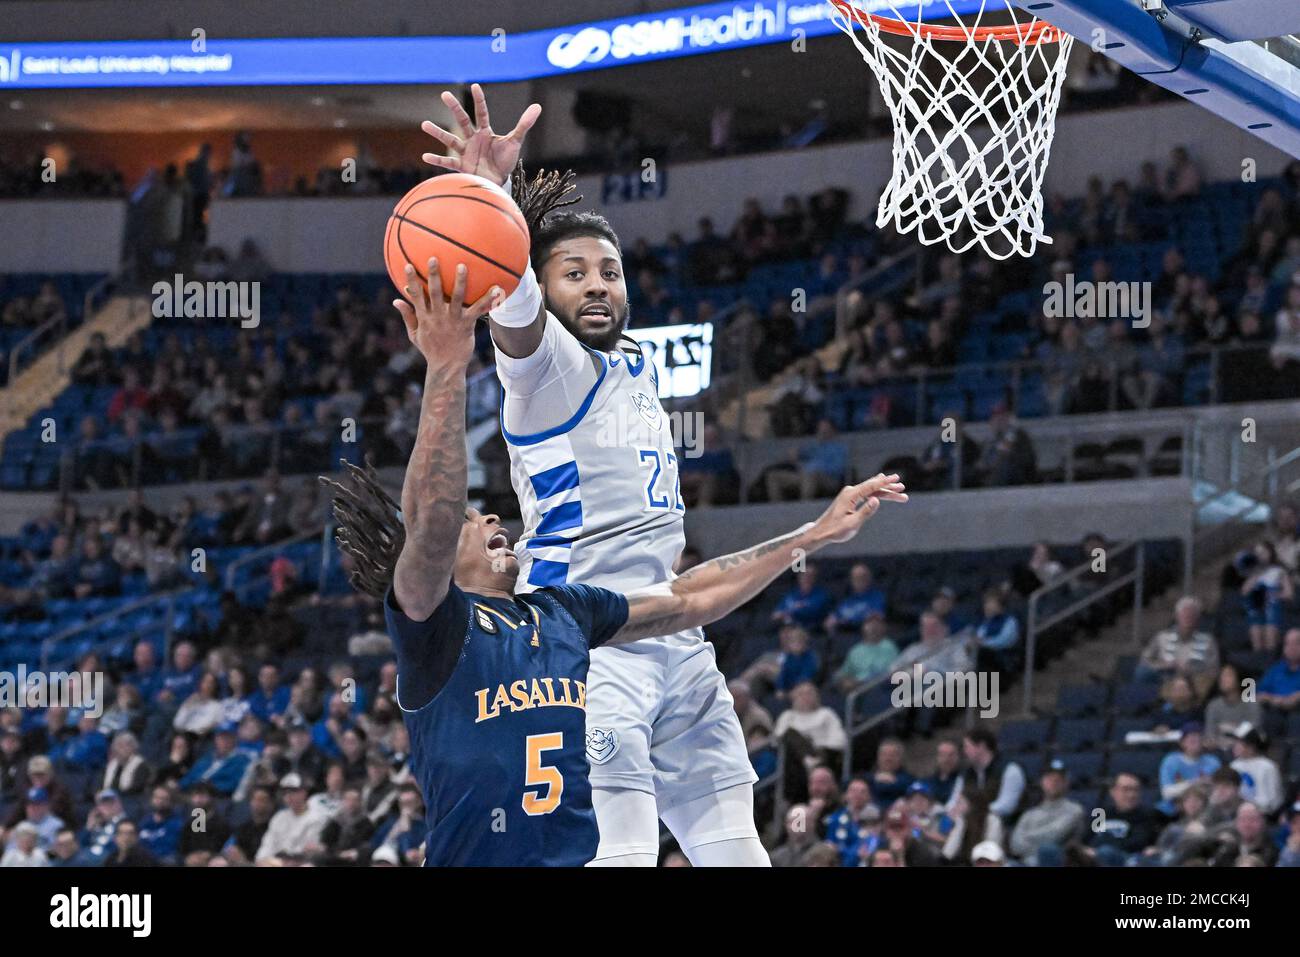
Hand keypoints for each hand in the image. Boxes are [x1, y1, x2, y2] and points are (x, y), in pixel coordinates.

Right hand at [394, 259, 501, 369]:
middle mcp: (437, 317)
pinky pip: (477, 310)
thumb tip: (396, 300)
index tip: (408, 265)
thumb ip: (407, 316)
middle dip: (433, 275)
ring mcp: (452, 320)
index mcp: (424, 317)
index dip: (411, 280)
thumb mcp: (414, 335)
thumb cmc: (431, 350)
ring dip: (459, 281)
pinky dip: (487, 300)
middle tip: (433, 258)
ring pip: (456, 298)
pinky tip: (496, 289)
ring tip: (462, 266)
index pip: (416, 296)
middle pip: (434, 293)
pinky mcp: (466, 325)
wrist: (446, 367)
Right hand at [421, 83, 540, 185]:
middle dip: (454, 108)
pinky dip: (437, 160)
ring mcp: (465, 152)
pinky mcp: (461, 166)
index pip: (481, 112)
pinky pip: (448, 162)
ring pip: (450, 140)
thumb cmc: (505, 161)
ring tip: (424, 124)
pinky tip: (425, 156)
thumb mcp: (515, 142)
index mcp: (485, 132)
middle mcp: (473, 139)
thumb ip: (523, 124)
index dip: (479, 100)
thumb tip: (537, 106)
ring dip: (438, 132)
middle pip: (462, 121)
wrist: (498, 182)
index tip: (475, 86)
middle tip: (444, 94)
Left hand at [809, 474, 907, 544]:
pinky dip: (876, 493)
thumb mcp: (853, 523)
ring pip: (870, 490)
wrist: (821, 532)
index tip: (896, 479)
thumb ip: (865, 511)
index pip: (871, 486)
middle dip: (888, 487)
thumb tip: (877, 499)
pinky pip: (866, 493)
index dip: (885, 482)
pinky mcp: (849, 499)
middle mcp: (850, 491)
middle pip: (873, 486)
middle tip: (902, 488)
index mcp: (851, 495)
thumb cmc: (836, 530)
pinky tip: (883, 490)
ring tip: (899, 491)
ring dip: (884, 491)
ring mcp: (849, 494)